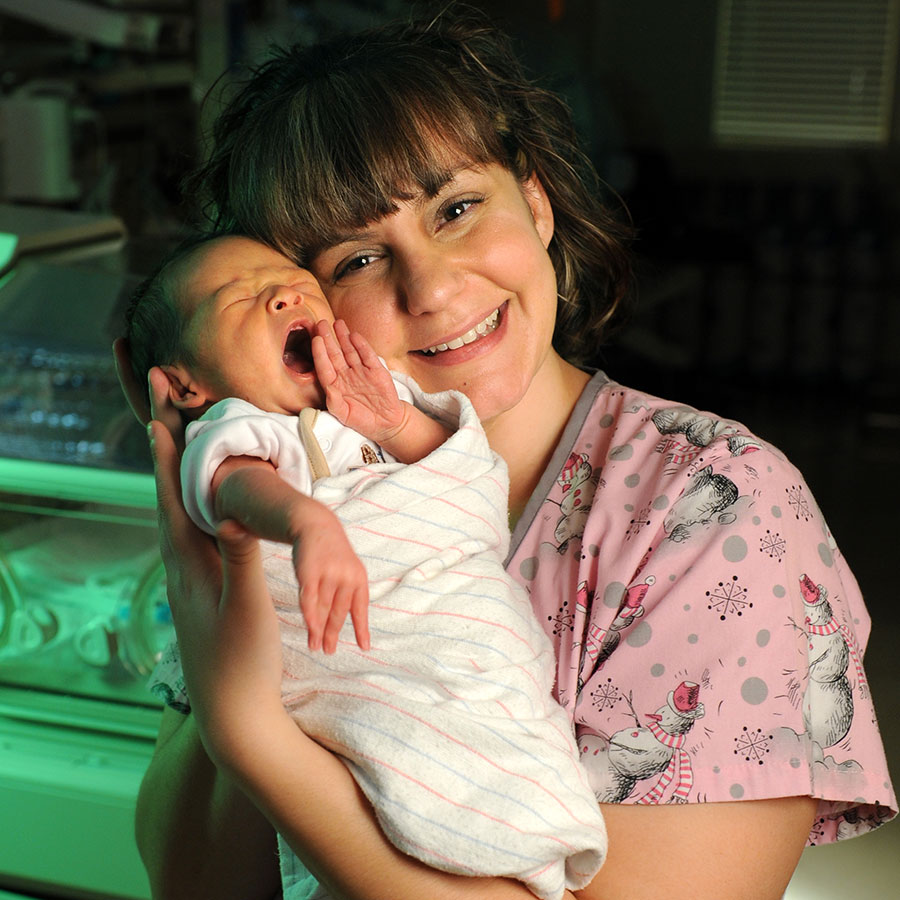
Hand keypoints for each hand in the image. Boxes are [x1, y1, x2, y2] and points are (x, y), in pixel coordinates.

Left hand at [146, 371, 285, 765]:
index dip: (166, 457)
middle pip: (167, 499)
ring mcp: (187, 581)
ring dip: (175, 479)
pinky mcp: (200, 592)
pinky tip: (201, 511)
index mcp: (188, 566)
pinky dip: (192, 508)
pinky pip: (190, 534)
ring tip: (177, 451)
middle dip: (165, 457)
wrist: (232, 714)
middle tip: (162, 418)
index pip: (171, 500)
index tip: (158, 416)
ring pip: (176, 517)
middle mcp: (180, 568)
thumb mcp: (247, 609)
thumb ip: (240, 559)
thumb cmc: (241, 662)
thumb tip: (233, 511)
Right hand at [291, 504, 369, 653]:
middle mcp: (346, 576)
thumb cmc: (332, 554)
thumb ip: (345, 594)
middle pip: (339, 612)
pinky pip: (309, 598)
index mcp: (358, 578)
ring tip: (315, 645)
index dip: (362, 628)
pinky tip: (310, 628)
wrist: (316, 525)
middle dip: (333, 633)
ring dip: (318, 629)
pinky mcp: (310, 571)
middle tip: (328, 651)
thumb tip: (337, 623)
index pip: (360, 608)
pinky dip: (309, 615)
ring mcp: (328, 573)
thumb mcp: (346, 570)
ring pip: (322, 608)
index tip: (364, 647)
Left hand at [311, 319, 407, 442]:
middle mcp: (346, 375)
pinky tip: (354, 335)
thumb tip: (329, 389)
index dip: (319, 352)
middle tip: (321, 323)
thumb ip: (335, 403)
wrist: (386, 422)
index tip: (315, 339)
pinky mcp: (376, 369)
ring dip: (343, 336)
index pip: (324, 365)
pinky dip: (361, 345)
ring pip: (350, 350)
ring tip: (338, 323)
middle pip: (334, 353)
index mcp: (335, 385)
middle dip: (328, 338)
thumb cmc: (362, 420)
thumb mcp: (345, 415)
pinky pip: (367, 355)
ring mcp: (361, 371)